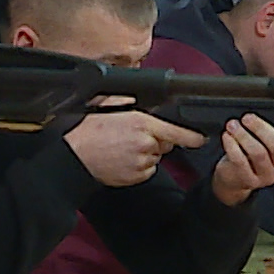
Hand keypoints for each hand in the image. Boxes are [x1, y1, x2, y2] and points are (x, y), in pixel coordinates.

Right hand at [62, 107, 204, 187]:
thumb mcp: (106, 104)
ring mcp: (140, 162)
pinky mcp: (135, 177)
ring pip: (155, 157)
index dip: (192, 136)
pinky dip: (138, 167)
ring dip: (145, 154)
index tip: (201, 138)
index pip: (177, 131)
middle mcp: (145, 143)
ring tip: (122, 148)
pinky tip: (121, 160)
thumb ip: (127, 99)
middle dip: (156, 139)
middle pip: (165, 143)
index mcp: (141, 122)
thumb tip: (136, 97)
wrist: (72, 155)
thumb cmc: (86, 130)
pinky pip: (146, 171)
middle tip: (132, 136)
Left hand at [210, 116, 273, 205]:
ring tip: (233, 125)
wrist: (234, 178)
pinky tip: (227, 136)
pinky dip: (233, 146)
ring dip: (244, 135)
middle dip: (261, 128)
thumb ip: (270, 133)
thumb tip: (262, 117)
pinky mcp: (249, 181)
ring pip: (258, 153)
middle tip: (248, 118)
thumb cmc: (252, 156)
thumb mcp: (266, 144)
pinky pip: (241, 161)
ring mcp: (266, 177)